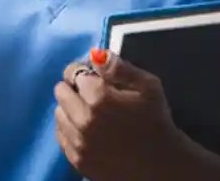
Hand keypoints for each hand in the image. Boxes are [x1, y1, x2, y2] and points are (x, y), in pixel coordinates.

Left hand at [54, 49, 190, 180]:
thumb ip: (120, 68)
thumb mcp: (148, 86)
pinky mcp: (76, 159)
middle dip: (75, 89)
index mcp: (99, 97)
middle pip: (61, 91)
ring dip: (71, 109)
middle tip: (92, 95)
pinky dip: (70, 129)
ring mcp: (78, 141)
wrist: (160, 164)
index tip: (94, 77)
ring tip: (90, 113)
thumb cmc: (155, 120)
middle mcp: (83, 119)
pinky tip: (87, 130)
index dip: (84, 71)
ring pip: (59, 113)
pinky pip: (61, 135)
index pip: (73, 71)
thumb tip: (95, 54)